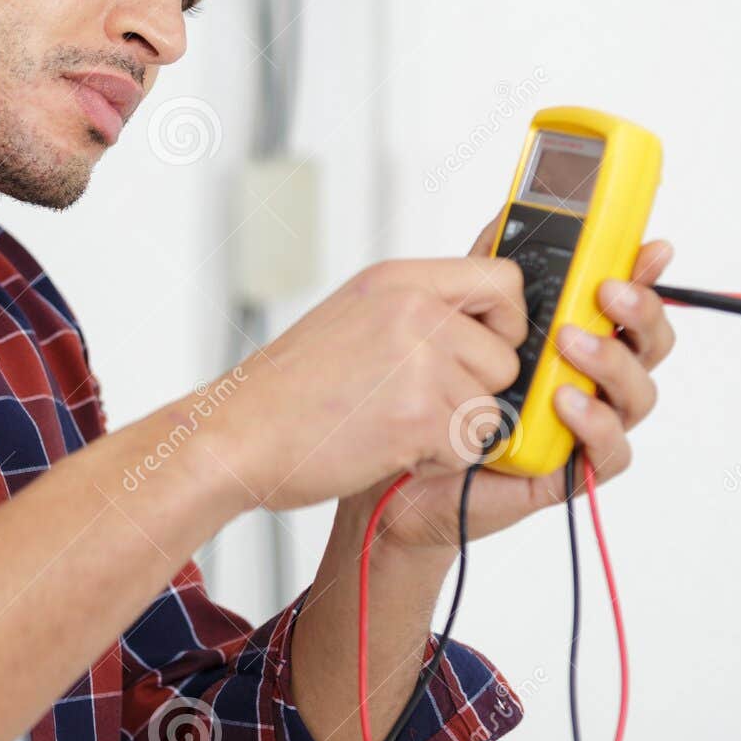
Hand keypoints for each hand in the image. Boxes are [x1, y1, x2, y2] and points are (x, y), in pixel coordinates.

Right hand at [208, 250, 528, 512]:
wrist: (234, 435)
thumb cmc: (284, 393)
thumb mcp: (352, 320)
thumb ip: (413, 311)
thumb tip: (478, 322)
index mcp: (396, 281)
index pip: (502, 279)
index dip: (506, 322)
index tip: (485, 348)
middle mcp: (412, 309)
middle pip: (505, 355)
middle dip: (475, 391)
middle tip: (419, 404)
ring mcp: (417, 359)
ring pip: (490, 407)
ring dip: (452, 431)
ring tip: (393, 429)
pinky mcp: (419, 413)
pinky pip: (470, 445)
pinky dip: (437, 461)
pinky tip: (389, 450)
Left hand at [345, 210, 676, 552]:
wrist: (393, 464)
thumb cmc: (426, 392)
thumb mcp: (456, 316)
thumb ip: (491, 268)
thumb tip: (512, 208)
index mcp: (568, 335)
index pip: (623, 302)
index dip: (644, 274)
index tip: (649, 248)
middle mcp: (585, 378)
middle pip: (647, 343)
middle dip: (639, 312)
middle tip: (606, 293)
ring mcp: (582, 423)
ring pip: (637, 393)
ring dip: (613, 363)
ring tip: (571, 344)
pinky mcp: (568, 467)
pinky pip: (611, 452)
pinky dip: (596, 424)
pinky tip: (565, 403)